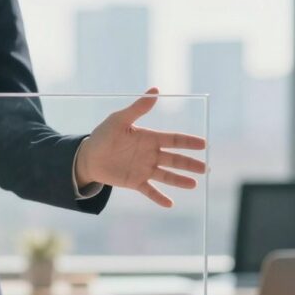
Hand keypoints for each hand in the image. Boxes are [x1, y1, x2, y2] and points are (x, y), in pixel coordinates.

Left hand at [76, 87, 206, 207]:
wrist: (87, 156)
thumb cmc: (103, 135)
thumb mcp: (119, 120)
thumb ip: (137, 109)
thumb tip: (155, 91)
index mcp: (150, 138)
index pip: (174, 140)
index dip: (188, 142)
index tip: (204, 144)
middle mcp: (151, 154)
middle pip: (175, 159)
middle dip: (190, 164)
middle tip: (206, 168)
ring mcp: (144, 169)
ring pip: (166, 176)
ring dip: (180, 180)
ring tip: (194, 184)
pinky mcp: (135, 182)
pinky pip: (149, 191)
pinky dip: (159, 197)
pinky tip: (170, 204)